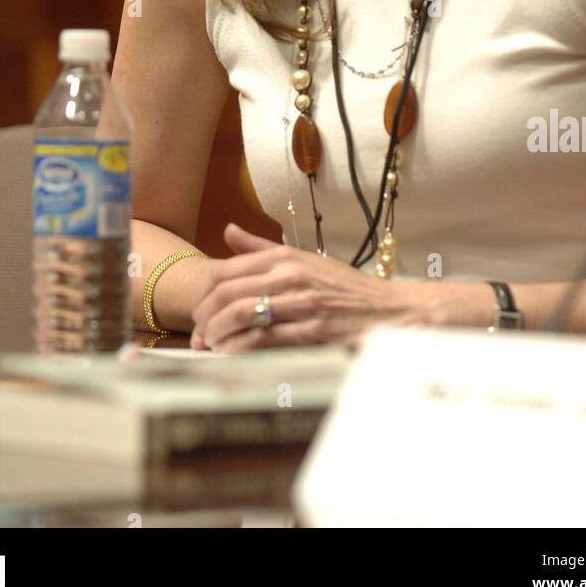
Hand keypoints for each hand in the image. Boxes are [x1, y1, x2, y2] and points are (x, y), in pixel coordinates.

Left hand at [188, 223, 416, 352]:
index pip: (227, 270)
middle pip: (228, 293)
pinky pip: (265, 339)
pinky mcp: (312, 330)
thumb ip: (262, 249)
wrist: (388, 310)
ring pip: (242, 314)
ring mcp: (302, 302)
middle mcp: (291, 274)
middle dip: (205, 317)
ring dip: (218, 334)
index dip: (204, 294)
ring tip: (210, 346)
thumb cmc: (344, 288)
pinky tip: (232, 355)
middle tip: (198, 334)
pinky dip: (240, 348)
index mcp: (286, 257)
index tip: (197, 312)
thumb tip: (228, 231)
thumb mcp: (304, 259)